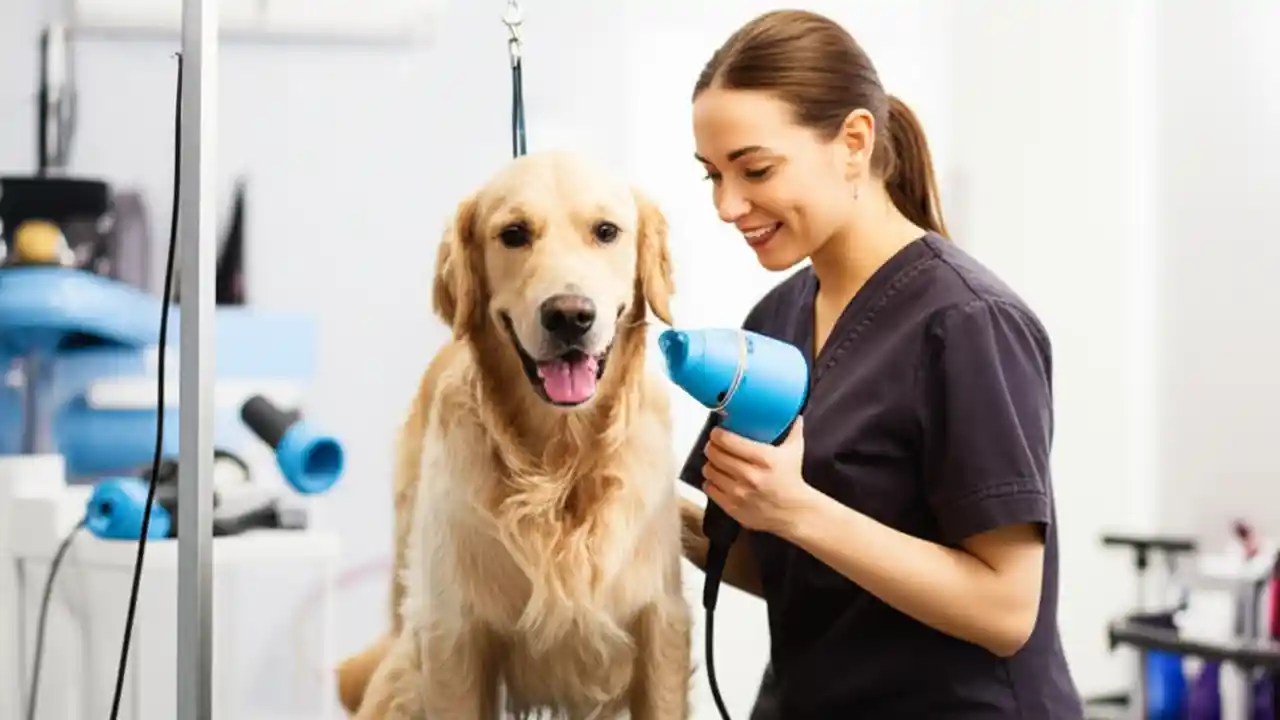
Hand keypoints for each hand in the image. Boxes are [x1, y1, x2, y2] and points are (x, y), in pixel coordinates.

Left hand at [702, 416, 813, 535]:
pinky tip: (717, 478)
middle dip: (711, 447)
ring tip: (715, 461)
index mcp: (764, 458)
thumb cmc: (792, 480)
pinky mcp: (733, 507)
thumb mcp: (794, 452)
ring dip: (710, 464)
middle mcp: (749, 475)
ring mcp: (739, 493)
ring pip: (709, 471)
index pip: (727, 440)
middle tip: (714, 445)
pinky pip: (709, 489)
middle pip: (715, 454)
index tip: (717, 432)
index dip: (717, 434)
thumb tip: (794, 413)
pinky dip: (710, 482)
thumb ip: (792, 430)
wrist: (795, 512)